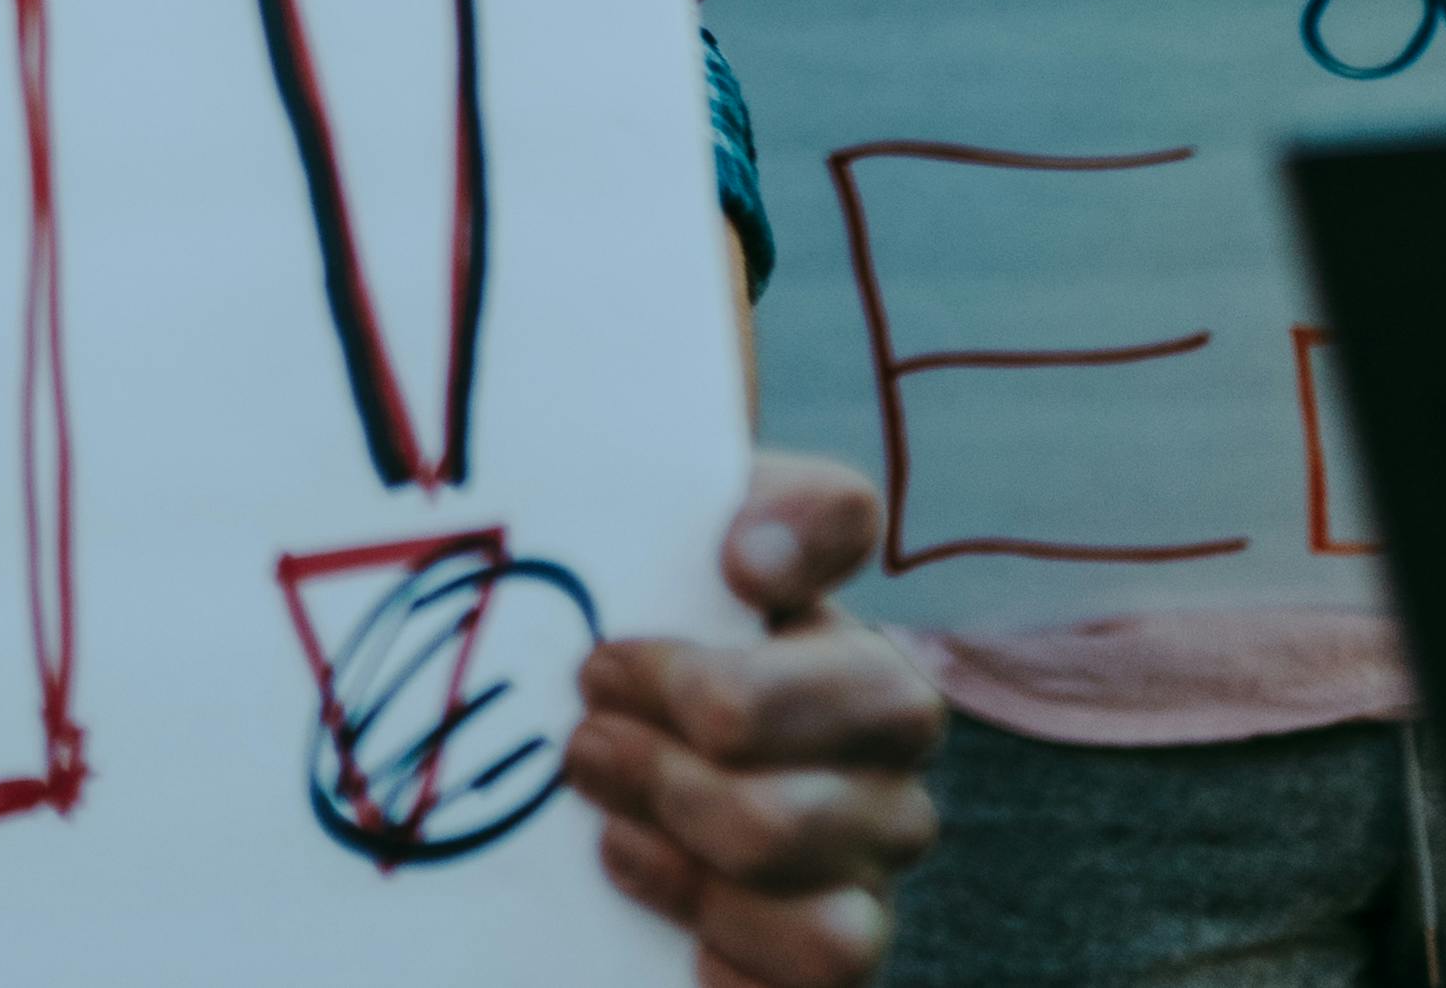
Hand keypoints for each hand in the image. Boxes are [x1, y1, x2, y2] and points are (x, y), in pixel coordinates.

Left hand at [563, 456, 940, 987]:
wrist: (565, 795)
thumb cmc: (590, 682)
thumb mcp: (607, 574)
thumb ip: (661, 504)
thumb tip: (746, 553)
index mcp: (816, 602)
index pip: (840, 514)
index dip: (790, 537)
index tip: (723, 567)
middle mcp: (879, 730)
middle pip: (873, 699)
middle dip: (704, 705)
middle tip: (589, 718)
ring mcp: (870, 849)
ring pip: (822, 831)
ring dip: (686, 824)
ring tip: (595, 801)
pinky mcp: (827, 951)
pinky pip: (816, 964)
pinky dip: (714, 925)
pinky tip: (635, 872)